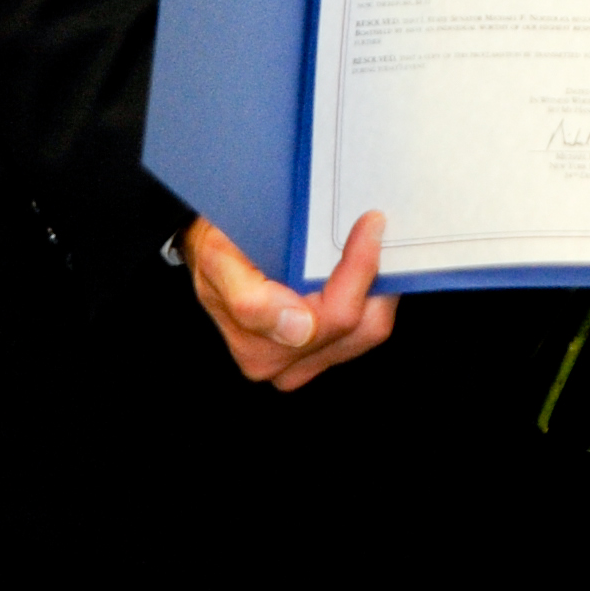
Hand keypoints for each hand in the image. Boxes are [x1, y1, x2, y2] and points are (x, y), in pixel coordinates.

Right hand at [184, 211, 395, 388]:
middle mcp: (284, 365)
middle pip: (361, 328)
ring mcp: (305, 365)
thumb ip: (250, 299)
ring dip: (377, 288)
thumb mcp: (218, 260)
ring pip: (370, 331)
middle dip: (375, 279)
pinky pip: (366, 329)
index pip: (335, 317)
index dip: (359, 269)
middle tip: (377, 231)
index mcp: (260, 346)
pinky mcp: (323, 356)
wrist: (212, 257)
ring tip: (373, 248)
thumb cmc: (218, 252)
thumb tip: (297, 328)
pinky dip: (371, 297)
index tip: (371, 225)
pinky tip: (363, 271)